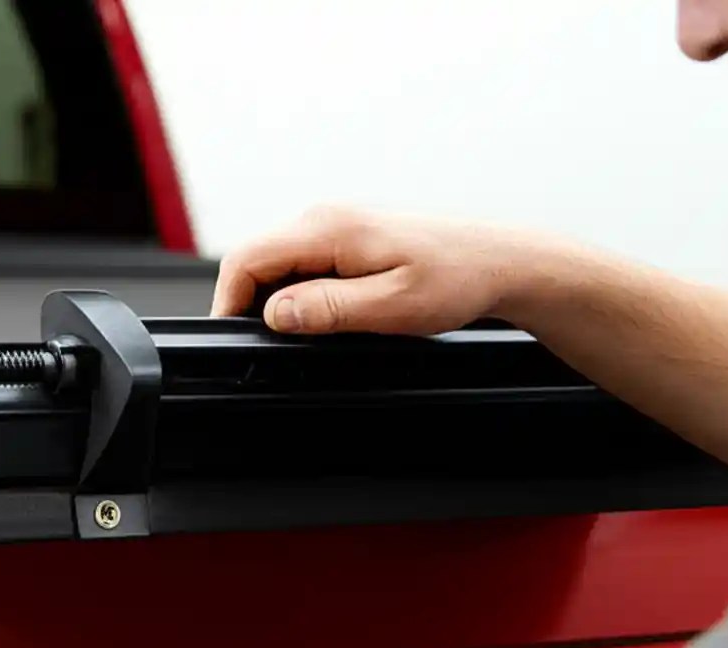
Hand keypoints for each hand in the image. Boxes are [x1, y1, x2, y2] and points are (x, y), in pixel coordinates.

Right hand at [210, 206, 574, 334]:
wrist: (498, 261)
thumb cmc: (456, 278)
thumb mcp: (391, 306)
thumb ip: (328, 308)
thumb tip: (275, 313)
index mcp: (327, 229)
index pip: (245, 260)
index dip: (229, 304)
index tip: (237, 341)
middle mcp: (323, 218)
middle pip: (255, 262)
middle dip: (251, 307)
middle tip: (275, 349)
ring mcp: (333, 225)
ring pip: (276, 266)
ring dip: (280, 303)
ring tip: (313, 334)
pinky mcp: (344, 237)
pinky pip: (301, 265)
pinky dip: (302, 295)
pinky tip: (333, 316)